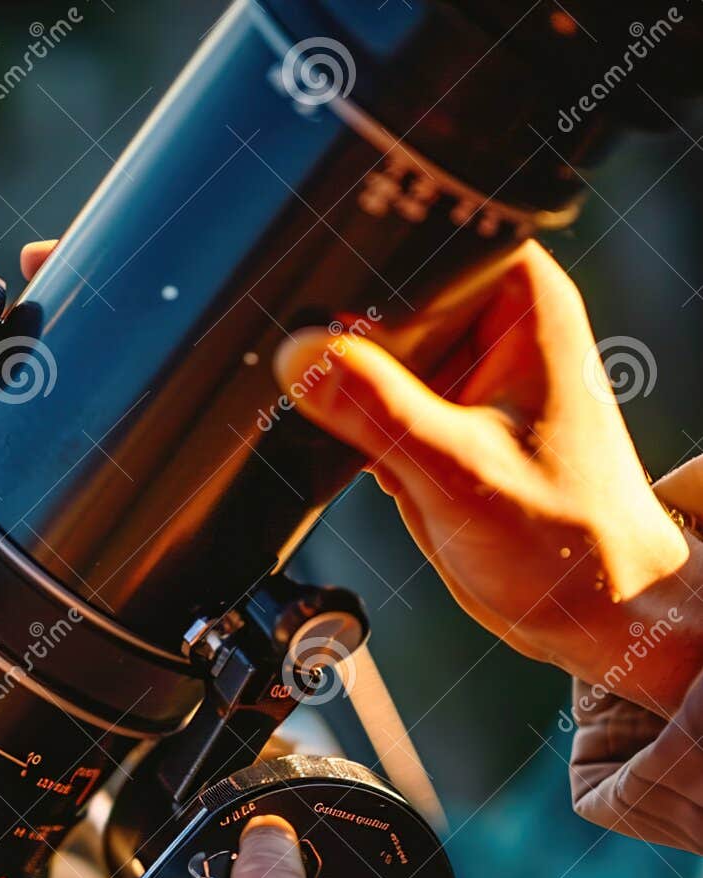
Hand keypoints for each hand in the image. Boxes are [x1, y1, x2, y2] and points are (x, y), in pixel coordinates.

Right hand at [275, 241, 702, 718]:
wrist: (594, 609)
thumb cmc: (566, 541)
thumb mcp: (456, 471)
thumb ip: (375, 410)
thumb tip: (299, 356)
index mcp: (519, 297)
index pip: (412, 253)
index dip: (356, 286)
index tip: (316, 339)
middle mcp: (493, 319)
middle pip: (381, 303)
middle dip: (351, 360)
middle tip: (356, 419)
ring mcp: (467, 368)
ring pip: (371, 359)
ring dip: (355, 404)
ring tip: (392, 457)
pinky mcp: (445, 415)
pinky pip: (378, 404)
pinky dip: (365, 437)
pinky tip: (390, 473)